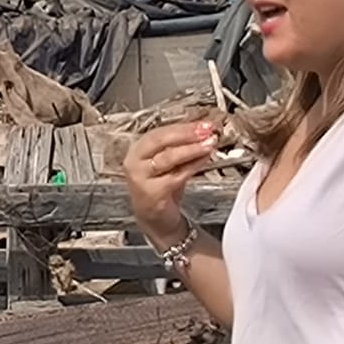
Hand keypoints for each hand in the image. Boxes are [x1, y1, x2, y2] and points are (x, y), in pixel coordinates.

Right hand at [123, 120, 219, 244]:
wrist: (155, 219)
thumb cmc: (162, 190)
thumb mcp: (170, 165)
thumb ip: (182, 149)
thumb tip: (203, 133)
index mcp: (138, 150)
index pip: (159, 132)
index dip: (183, 126)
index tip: (202, 123)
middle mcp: (135, 162)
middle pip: (161, 140)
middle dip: (186, 134)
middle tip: (206, 130)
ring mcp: (141, 178)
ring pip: (168, 157)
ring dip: (192, 148)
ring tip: (208, 144)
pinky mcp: (152, 193)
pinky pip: (175, 175)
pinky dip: (192, 166)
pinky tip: (203, 159)